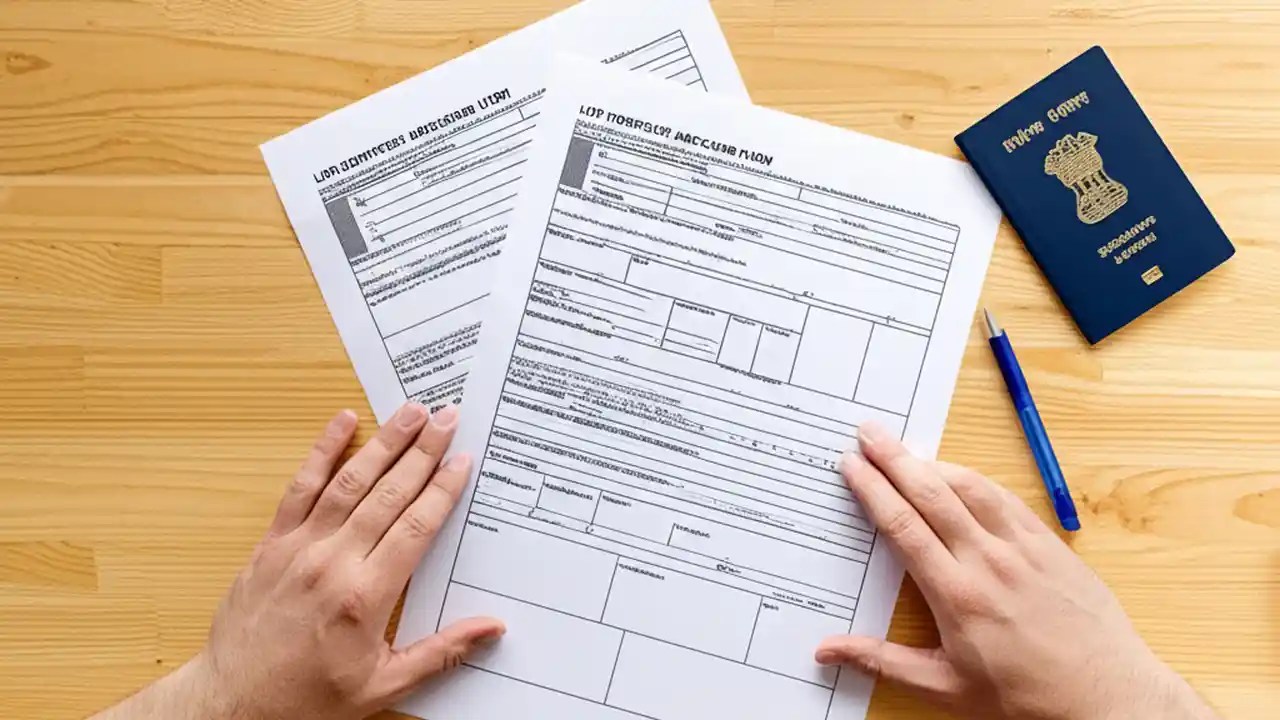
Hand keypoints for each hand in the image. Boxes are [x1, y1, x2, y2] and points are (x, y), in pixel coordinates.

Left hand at [95, 403, 503, 719]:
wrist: (234, 703)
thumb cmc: (308, 699)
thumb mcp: (383, 685)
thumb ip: (441, 652)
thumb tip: (492, 628)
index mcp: (365, 596)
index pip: (415, 528)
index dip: (442, 490)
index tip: (463, 459)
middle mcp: (333, 562)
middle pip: (388, 494)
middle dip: (423, 451)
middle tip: (448, 417)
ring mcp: (299, 548)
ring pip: (349, 482)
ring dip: (383, 442)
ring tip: (410, 411)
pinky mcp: (272, 544)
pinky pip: (300, 488)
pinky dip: (323, 452)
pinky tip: (342, 422)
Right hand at [815, 422, 1216, 719]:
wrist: (1106, 696)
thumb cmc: (1025, 698)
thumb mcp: (945, 688)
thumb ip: (881, 661)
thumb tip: (826, 651)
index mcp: (956, 595)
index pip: (903, 526)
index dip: (872, 490)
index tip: (851, 465)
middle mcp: (989, 561)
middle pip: (932, 493)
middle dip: (895, 458)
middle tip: (868, 432)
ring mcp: (1024, 548)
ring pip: (971, 487)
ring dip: (934, 462)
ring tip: (906, 447)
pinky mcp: (1050, 546)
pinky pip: (1007, 499)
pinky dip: (976, 480)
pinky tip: (960, 475)